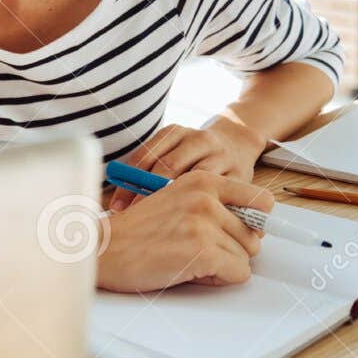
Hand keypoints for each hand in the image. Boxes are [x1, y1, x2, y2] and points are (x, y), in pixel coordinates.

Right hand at [96, 172, 275, 292]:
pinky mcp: (203, 250)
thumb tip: (253, 227)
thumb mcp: (174, 202)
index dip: (254, 222)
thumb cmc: (134, 232)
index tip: (238, 233)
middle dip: (230, 250)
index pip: (261, 200)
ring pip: (245, 257)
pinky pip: (238, 274)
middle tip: (196, 250)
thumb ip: (210, 206)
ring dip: (220, 266)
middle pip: (254, 236)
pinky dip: (216, 279)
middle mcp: (206, 197)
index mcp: (201, 181)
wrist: (101, 250)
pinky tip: (186, 270)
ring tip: (186, 258)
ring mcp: (205, 223)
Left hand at [108, 117, 266, 211]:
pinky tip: (191, 224)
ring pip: (195, 181)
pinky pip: (218, 195)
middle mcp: (199, 140)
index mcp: (175, 132)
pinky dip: (203, 210)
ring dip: (176, 204)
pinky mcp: (240, 174)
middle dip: (148, 195)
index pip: (145, 158)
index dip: (128, 184)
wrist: (238, 142)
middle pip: (168, 167)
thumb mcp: (171, 151)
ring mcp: (221, 156)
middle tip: (136, 218)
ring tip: (160, 224)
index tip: (117, 207)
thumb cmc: (194, 155)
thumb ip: (147, 169)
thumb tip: (119, 203)